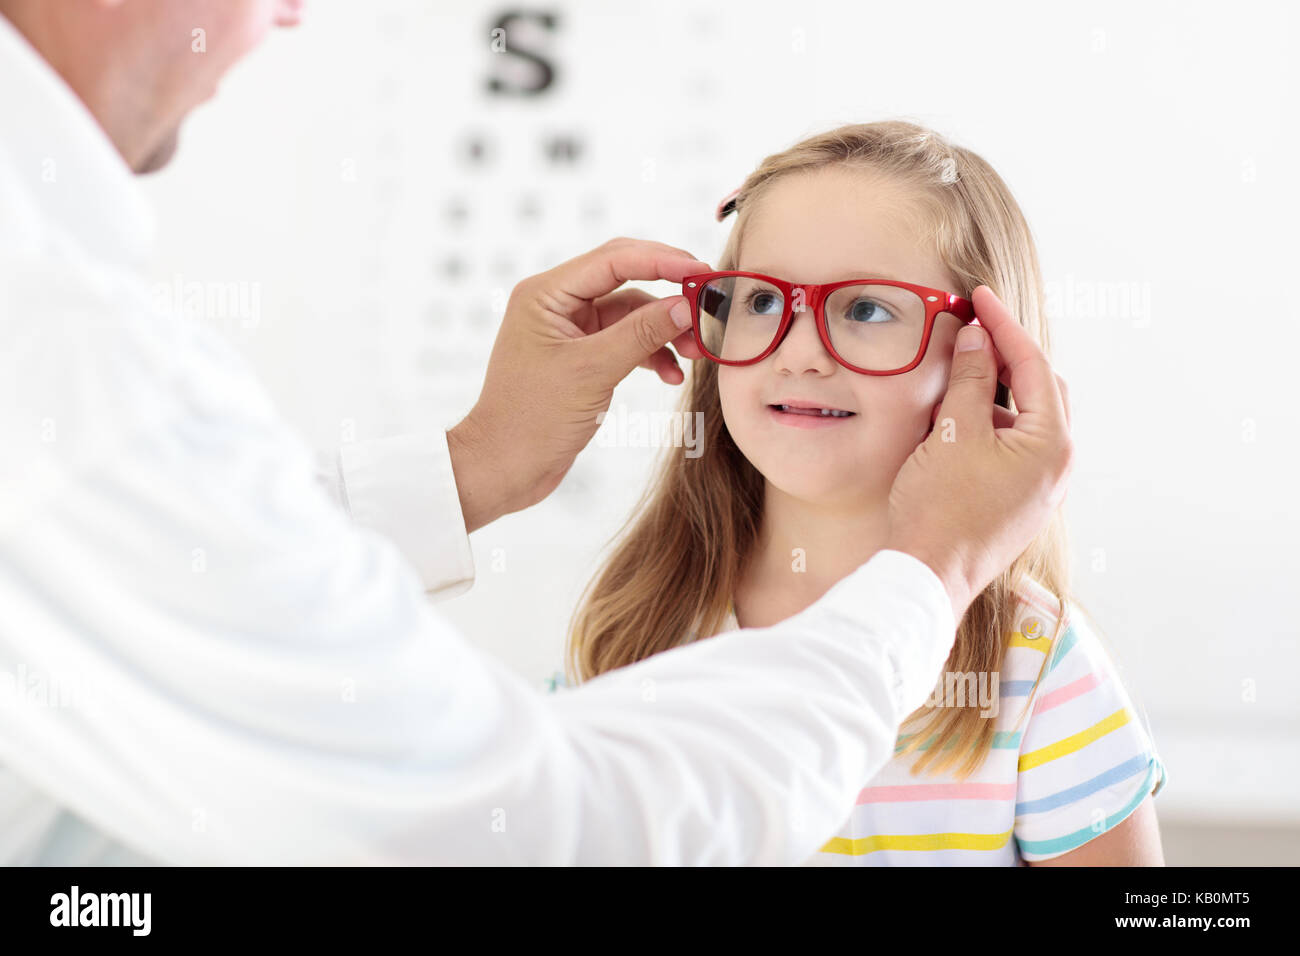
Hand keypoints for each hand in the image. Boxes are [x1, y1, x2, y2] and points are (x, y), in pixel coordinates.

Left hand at [447, 238, 710, 531]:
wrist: (504, 468)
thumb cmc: (532, 420)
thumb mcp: (592, 372)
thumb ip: (641, 333)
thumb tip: (685, 303)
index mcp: (546, 294)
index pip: (614, 259)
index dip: (663, 260)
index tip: (703, 272)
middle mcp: (556, 304)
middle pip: (625, 277)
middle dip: (669, 291)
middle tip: (708, 299)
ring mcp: (570, 331)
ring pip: (631, 313)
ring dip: (665, 329)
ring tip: (696, 352)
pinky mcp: (582, 357)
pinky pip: (626, 341)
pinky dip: (652, 354)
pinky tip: (672, 375)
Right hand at [887, 285, 1073, 622]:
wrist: (927, 576)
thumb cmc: (940, 508)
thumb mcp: (954, 431)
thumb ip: (971, 380)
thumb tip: (979, 339)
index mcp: (1052, 444)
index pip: (1033, 366)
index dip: (1004, 327)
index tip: (981, 300)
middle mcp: (1056, 467)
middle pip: (1040, 392)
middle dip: (1007, 359)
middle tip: (974, 333)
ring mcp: (1039, 490)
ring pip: (1025, 423)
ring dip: (995, 395)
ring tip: (957, 380)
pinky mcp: (1017, 505)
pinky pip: (1012, 451)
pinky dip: (989, 427)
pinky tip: (957, 424)